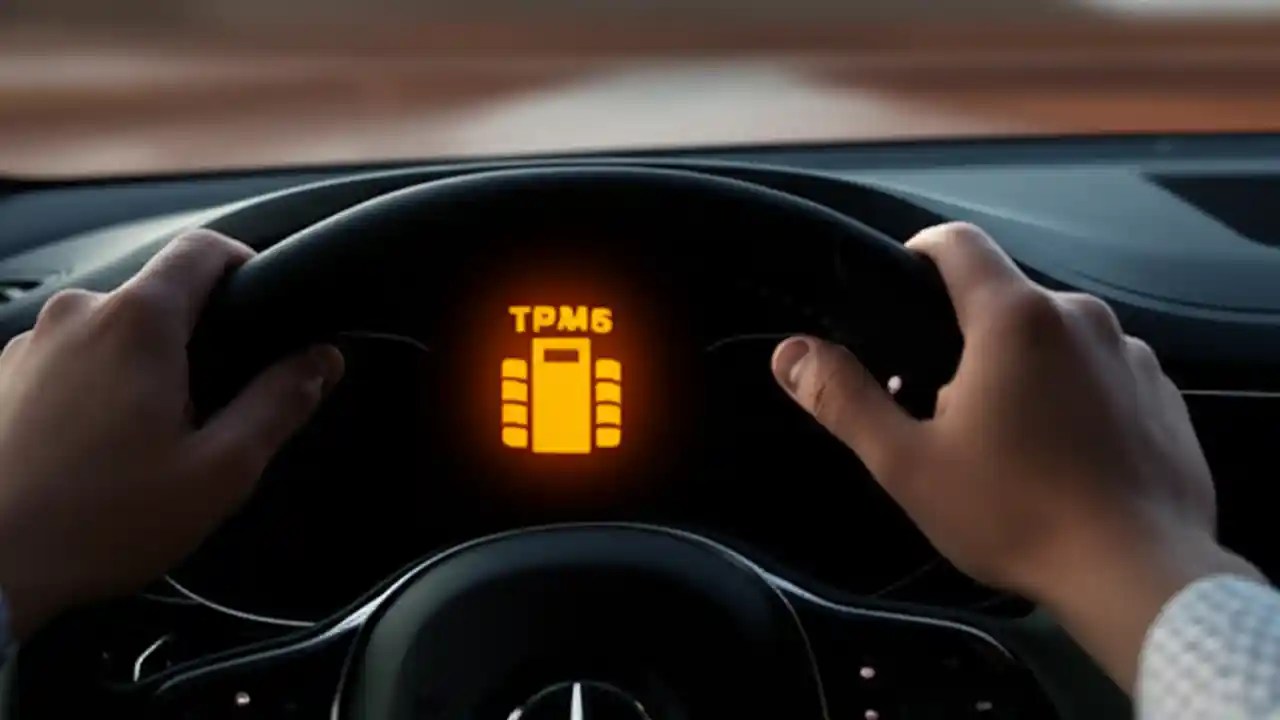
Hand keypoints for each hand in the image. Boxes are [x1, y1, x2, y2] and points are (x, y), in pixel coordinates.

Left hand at [0, 231, 342, 639]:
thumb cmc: (101, 522)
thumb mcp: (220, 470)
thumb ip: (280, 403)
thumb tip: (322, 359)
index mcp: (138, 323)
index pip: (202, 248)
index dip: (244, 262)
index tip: (262, 299)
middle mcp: (77, 316)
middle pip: (156, 295)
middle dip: (192, 338)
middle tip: (210, 405)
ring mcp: (28, 345)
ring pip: (109, 332)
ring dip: (136, 368)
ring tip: (145, 441)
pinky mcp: (0, 380)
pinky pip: (67, 362)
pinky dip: (91, 390)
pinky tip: (95, 452)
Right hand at [771, 222, 1261, 689]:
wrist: (1140, 575)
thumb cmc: (1015, 515)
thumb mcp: (908, 464)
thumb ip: (844, 399)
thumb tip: (789, 353)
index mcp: (1014, 317)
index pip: (957, 243)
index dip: (918, 254)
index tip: (899, 296)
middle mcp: (1081, 315)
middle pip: (1004, 298)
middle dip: (966, 336)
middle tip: (940, 405)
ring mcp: (1132, 354)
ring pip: (1055, 338)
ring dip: (1022, 368)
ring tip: (1006, 441)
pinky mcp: (1164, 394)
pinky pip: (1101, 373)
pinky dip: (1073, 397)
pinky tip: (1064, 458)